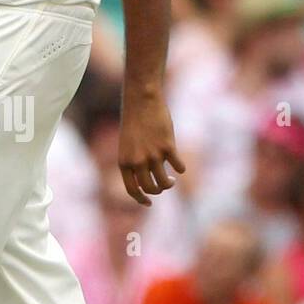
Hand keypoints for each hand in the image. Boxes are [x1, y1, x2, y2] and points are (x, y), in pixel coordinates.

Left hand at [117, 91, 185, 205]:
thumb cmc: (134, 121)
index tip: (149, 203)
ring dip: (169, 183)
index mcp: (124, 161)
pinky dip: (180, 168)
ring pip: (164, 182)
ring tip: (171, 178)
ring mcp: (153, 155)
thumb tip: (149, 180)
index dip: (141, 199)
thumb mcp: (128, 144)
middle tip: (164, 184)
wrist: (141, 100)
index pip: (132, 189)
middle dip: (159, 190)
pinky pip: (178, 167)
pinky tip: (179, 164)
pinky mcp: (168, 147)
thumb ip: (135, 161)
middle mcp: (137, 161)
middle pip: (151, 189)